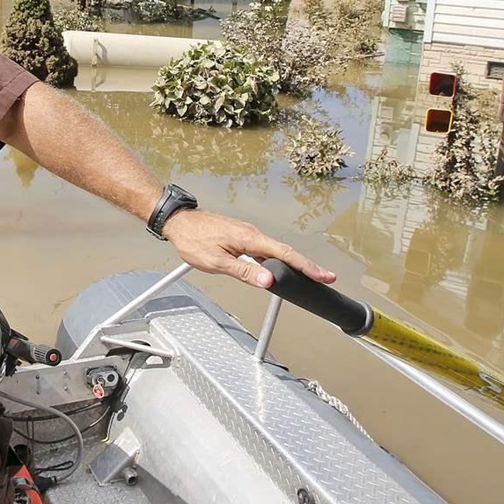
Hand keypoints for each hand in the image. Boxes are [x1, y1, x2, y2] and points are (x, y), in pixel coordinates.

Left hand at [162, 209, 336, 288]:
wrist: (178, 223)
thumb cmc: (193, 240)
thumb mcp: (216, 262)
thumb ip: (244, 271)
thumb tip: (268, 280)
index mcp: (249, 238)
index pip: (285, 254)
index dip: (306, 266)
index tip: (324, 275)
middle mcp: (252, 233)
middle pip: (285, 251)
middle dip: (306, 265)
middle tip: (325, 278)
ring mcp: (247, 234)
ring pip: (275, 251)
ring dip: (292, 263)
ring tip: (308, 276)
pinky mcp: (241, 236)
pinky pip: (264, 249)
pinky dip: (276, 259)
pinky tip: (278, 269)